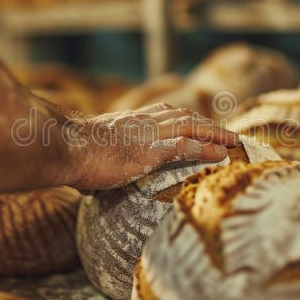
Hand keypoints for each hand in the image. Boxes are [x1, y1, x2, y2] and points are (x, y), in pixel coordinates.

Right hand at [67, 103, 239, 190]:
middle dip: (208, 124)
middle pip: (184, 116)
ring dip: (216, 133)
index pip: (163, 114)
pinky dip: (207, 148)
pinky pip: (187, 146)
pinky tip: (222, 155)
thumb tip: (85, 185)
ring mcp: (148, 133)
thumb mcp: (84, 156)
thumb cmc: (68, 154)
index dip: (184, 119)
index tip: (199, 124)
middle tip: (226, 133)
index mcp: (128, 121)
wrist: (65, 147)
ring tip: (234, 142)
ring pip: (192, 126)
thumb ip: (94, 165)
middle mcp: (142, 121)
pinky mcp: (151, 149)